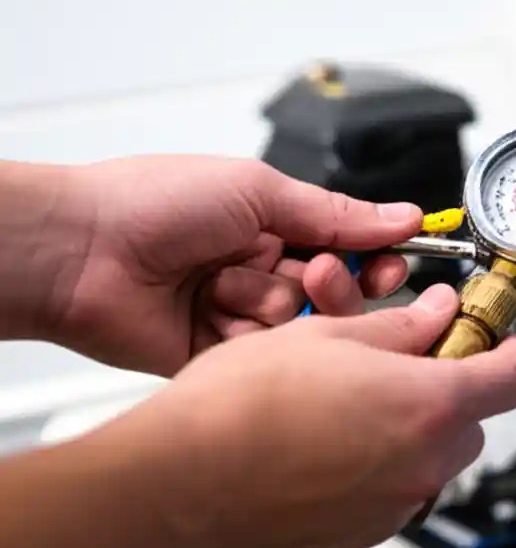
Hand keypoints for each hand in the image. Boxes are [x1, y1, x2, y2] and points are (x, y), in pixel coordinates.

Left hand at [52, 155, 425, 375]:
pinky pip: (266, 354)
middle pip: (338, 294)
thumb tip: (403, 217)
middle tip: (310, 270)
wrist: (80, 251)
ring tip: (224, 281)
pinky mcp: (220, 356)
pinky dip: (242, 328)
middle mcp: (263, 270)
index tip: (390, 262)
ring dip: (269, 298)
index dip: (376, 259)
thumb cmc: (153, 202)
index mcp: (275, 225)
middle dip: (332, 283)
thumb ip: (337, 213)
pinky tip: (207, 309)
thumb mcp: (260, 190)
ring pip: (302, 325)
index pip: (351, 248)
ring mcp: (241, 314)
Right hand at [101, 284, 515, 547]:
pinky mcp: (363, 531)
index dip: (512, 347)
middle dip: (448, 386)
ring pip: (432, 455)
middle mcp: (423, 463)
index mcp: (429, 405)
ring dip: (410, 426)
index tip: (495, 336)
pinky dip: (380, 463)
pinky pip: (396, 489)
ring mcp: (395, 505)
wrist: (177, 483)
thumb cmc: (237, 408)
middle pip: (473, 418)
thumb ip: (401, 326)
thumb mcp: (326, 335)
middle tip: (399, 360)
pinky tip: (328, 440)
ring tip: (348, 399)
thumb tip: (437, 313)